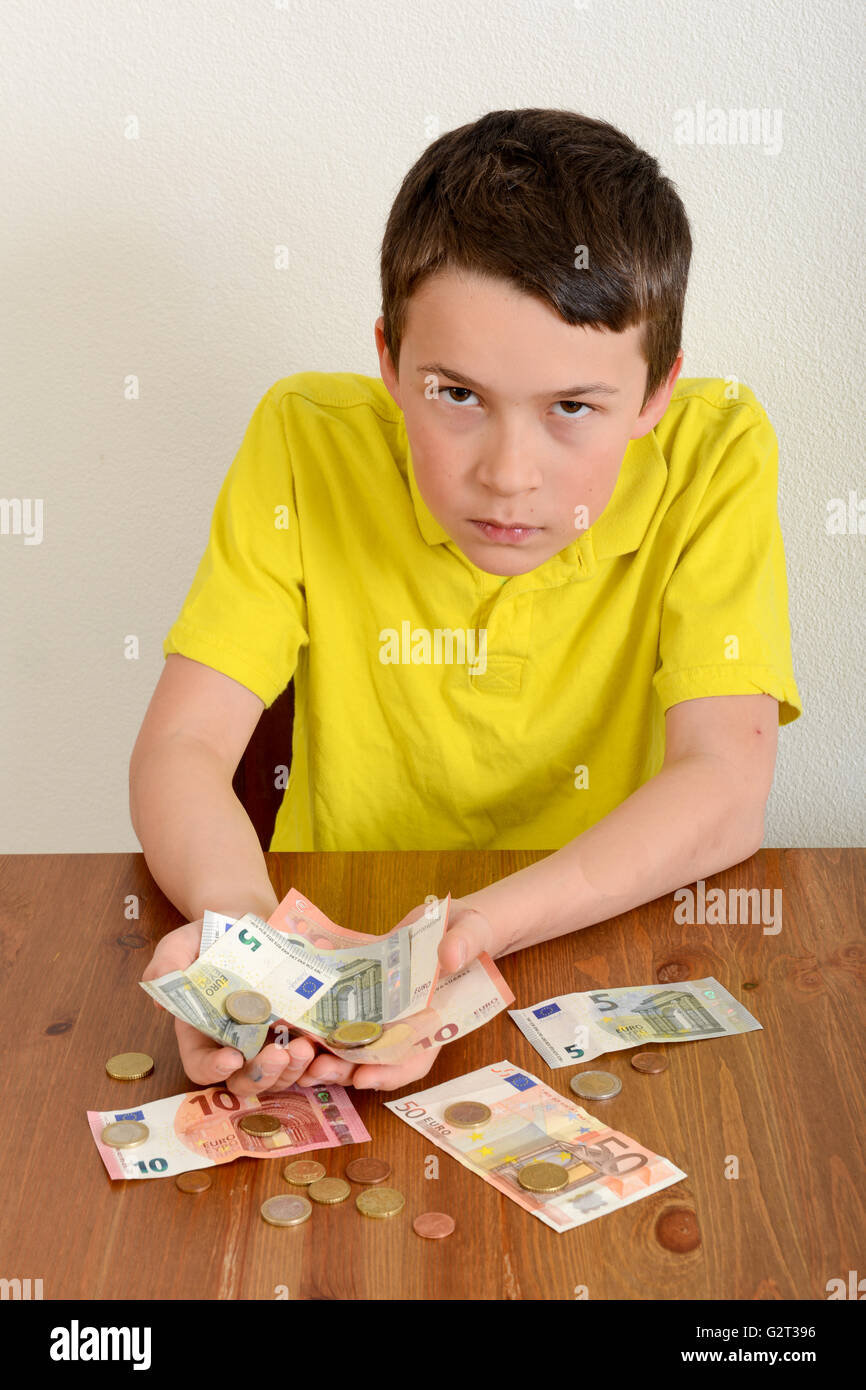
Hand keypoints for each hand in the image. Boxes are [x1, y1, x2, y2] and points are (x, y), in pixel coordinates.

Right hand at [141, 918, 325, 1096]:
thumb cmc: (212, 936)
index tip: (231, 1058)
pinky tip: (323, 1047)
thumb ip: (167, 963)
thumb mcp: (182, 943)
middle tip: (278, 1054)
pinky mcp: (295, 1032)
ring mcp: (267, 1042)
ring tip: (304, 1047)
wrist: (252, 921)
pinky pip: (305, 1059)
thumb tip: (160, 1001)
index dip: (213, 1069)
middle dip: (261, 1075)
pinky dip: (314, 1061)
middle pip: (243, 1080)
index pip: (200, 1066)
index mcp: (200, 1032)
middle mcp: (233, 1045)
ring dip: (291, 1070)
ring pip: (277, 1075)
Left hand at [292, 898, 496, 1091]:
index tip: (363, 1078)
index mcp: (435, 1020)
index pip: (414, 1059)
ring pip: (351, 1040)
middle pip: (374, 1058)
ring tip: (299, 1050)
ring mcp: (382, 1010)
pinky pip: (340, 1008)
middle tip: (317, 1068)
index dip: (389, 1073)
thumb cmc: (468, 932)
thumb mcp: (472, 933)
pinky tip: (296, 1011)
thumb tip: (449, 957)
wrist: (449, 920)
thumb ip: (464, 943)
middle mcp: (405, 1023)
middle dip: (345, 1068)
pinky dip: (319, 1015)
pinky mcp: (365, 991)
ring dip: (326, 1050)